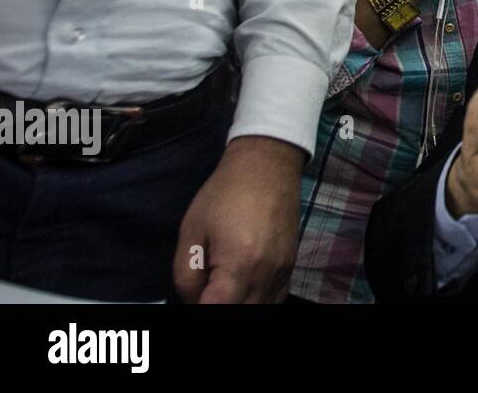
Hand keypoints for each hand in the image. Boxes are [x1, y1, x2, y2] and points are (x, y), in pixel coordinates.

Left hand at [171, 135, 306, 302]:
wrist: (267, 165)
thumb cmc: (224, 193)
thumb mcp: (191, 232)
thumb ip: (186, 275)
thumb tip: (192, 300)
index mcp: (239, 265)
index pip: (217, 310)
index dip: (198, 308)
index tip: (191, 298)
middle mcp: (266, 274)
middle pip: (242, 313)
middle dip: (219, 307)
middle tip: (204, 292)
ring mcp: (283, 271)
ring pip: (262, 309)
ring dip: (239, 305)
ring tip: (221, 290)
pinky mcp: (291, 265)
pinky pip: (275, 298)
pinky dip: (257, 302)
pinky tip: (243, 291)